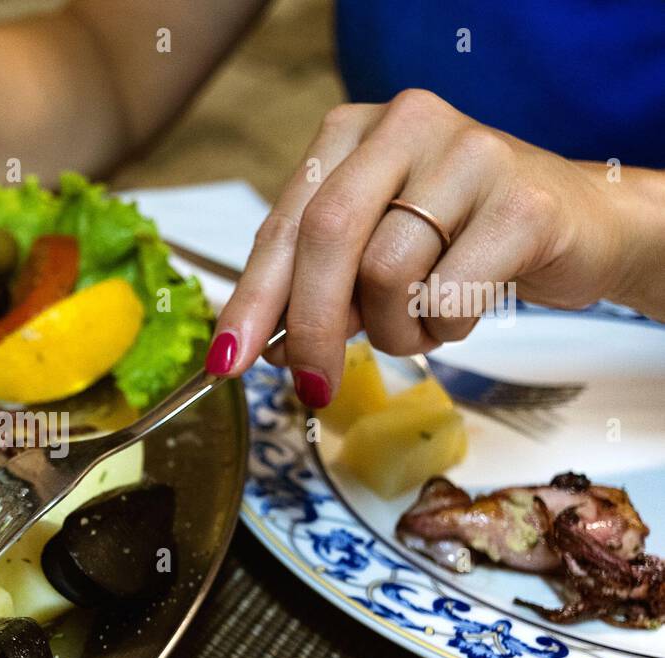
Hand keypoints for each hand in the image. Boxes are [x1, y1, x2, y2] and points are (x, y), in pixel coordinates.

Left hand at [203, 89, 632, 406]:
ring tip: (416, 327)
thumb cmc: (457, 241)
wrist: (578, 225)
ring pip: (386, 273)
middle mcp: (404, 125)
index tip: (226, 360)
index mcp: (349, 133)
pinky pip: (447, 297)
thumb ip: (314, 285)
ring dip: (391, 332)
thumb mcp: (372, 250)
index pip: (283, 224)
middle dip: (308, 328)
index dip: (251, 298)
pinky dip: (443, 331)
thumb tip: (256, 346)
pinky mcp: (522, 201)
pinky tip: (460, 314)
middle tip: (311, 385)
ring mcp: (468, 153)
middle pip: (326, 237)